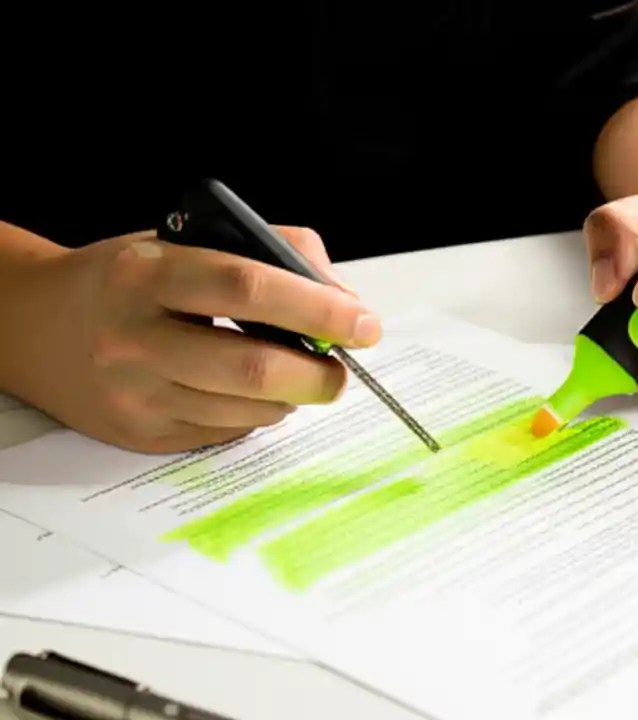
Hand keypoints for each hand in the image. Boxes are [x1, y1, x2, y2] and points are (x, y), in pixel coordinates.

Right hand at [22, 227, 378, 452]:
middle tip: (342, 369)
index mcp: (149, 273)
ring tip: (294, 375)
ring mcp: (135, 393)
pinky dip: (257, 414)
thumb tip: (344, 302)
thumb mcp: (190, 240)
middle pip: (254, 368)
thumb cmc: (132, 278)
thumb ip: (275, 254)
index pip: (249, 289)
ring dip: (292, 397)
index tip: (364, 323)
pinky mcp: (141, 434)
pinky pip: (227, 433)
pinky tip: (246, 391)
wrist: (36, 325)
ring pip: (248, 411)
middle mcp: (134, 337)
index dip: (319, 308)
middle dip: (319, 374)